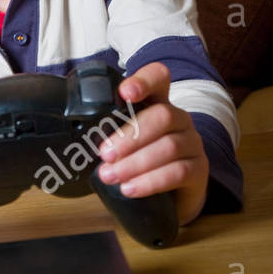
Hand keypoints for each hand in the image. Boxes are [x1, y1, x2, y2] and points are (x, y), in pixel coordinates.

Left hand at [95, 62, 209, 225]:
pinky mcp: (199, 170)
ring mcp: (192, 143)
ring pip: (169, 146)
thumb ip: (107, 134)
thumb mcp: (124, 142)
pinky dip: (151, 181)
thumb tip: (73, 141)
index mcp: (158, 103)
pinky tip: (131, 188)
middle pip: (162, 115)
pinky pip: (178, 172)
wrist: (172, 195)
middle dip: (130, 136)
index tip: (125, 93)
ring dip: (136, 162)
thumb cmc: (141, 160)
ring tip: (111, 176)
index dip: (143, 81)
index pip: (158, 78)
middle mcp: (179, 118)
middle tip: (105, 154)